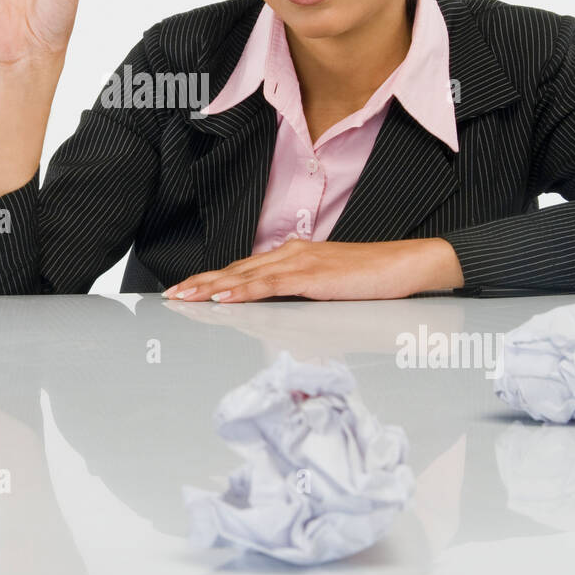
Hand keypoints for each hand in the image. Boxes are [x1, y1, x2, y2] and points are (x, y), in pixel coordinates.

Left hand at [161, 237, 464, 301]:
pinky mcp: (312, 276)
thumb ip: (301, 299)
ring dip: (211, 286)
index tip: (187, 289)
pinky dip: (243, 291)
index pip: (243, 270)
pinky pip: (270, 285)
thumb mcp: (327, 290)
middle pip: (236, 270)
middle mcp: (290, 254)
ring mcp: (300, 263)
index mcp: (292, 257)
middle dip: (200, 282)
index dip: (212, 279)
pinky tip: (223, 297)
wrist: (404, 264)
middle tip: (171, 294)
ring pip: (245, 276)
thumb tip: (278, 319)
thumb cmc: (370, 279)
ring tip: (185, 296)